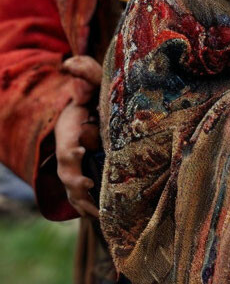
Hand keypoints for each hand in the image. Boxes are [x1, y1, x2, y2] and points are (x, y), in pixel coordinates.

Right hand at [54, 56, 102, 217]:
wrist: (90, 115)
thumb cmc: (94, 98)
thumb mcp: (92, 83)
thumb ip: (85, 72)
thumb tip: (68, 63)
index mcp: (70, 133)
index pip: (66, 145)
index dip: (71, 150)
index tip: (79, 151)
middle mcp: (70, 155)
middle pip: (68, 175)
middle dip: (77, 182)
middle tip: (90, 185)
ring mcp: (77, 170)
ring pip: (76, 194)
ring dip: (86, 204)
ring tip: (101, 213)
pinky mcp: (87, 180)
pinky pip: (86, 201)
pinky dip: (92, 211)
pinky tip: (108, 220)